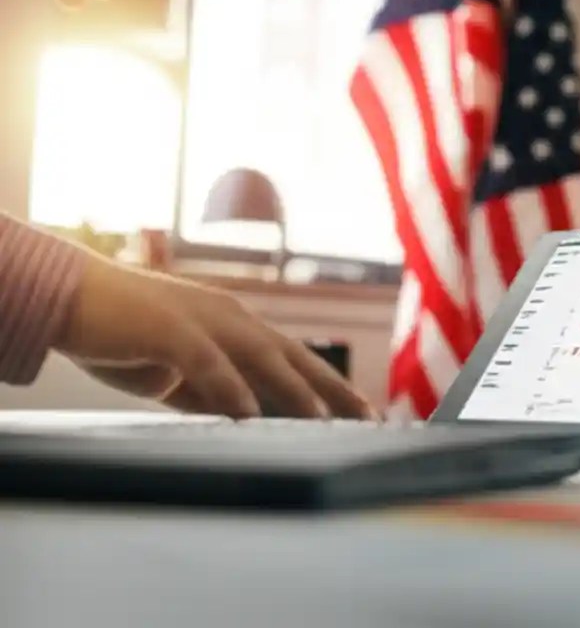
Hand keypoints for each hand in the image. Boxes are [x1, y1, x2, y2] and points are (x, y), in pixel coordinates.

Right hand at [54, 253, 378, 419]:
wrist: (71, 298)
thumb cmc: (125, 334)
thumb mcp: (179, 375)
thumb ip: (211, 393)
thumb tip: (244, 419)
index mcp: (238, 328)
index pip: (296, 362)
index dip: (332, 389)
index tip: (364, 415)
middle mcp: (232, 319)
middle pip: (294, 357)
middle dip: (334, 390)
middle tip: (369, 419)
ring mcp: (204, 320)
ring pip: (262, 356)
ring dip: (295, 388)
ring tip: (322, 420)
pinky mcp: (170, 328)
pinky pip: (207, 360)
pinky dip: (229, 386)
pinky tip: (247, 413)